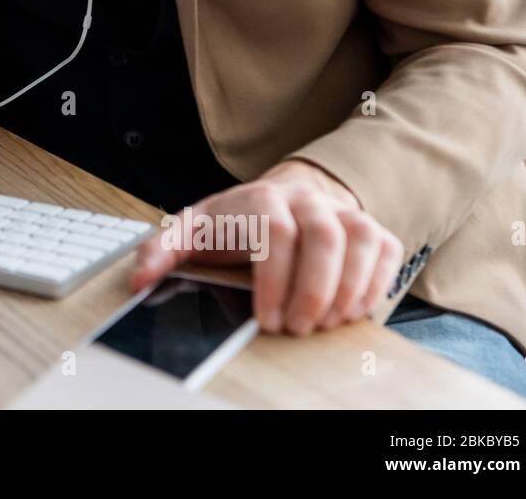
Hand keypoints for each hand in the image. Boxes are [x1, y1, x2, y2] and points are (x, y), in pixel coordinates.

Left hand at [131, 160, 403, 334]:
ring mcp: (340, 211)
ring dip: (348, 287)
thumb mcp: (192, 230)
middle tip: (297, 328)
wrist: (279, 198)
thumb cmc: (233, 222)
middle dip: (313, 288)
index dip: (274, 278)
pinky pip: (385, 247)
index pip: (274, 230)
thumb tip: (140, 279)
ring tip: (326, 323)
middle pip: (323, 235)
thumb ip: (162, 250)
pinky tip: (355, 310)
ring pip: (360, 239)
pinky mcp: (368, 227)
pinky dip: (377, 280)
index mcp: (260, 198)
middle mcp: (305, 199)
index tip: (266, 318)